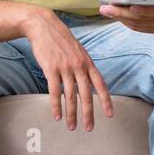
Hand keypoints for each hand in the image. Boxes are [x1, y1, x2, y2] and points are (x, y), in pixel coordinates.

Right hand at [24, 9, 113, 130]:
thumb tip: (88, 82)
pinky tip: (57, 116)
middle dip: (88, 113)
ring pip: (70, 96)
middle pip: (86, 94)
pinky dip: (56, 106)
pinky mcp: (51, 69)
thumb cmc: (60, 39)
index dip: (106, 100)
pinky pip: (55, 91)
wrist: (44, 26)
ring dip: (71, 114)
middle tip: (89, 128)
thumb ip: (84, 66)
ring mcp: (65, 68)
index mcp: (88, 62)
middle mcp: (79, 66)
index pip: (100, 84)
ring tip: (71, 127)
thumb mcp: (78, 51)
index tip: (110, 114)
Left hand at [98, 0, 153, 33]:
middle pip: (144, 18)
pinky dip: (125, 21)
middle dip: (123, 14)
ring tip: (106, 10)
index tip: (131, 7)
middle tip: (105, 8)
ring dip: (121, 19)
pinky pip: (138, 28)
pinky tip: (114, 14)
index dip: (146, 10)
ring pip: (139, 25)